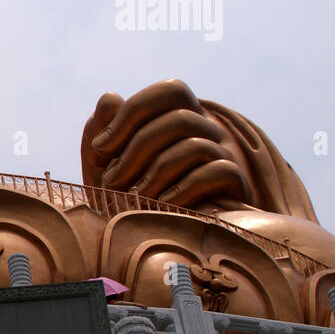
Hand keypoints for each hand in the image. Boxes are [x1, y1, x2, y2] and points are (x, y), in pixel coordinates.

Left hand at [81, 79, 250, 209]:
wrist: (152, 242)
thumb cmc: (123, 196)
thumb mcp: (103, 163)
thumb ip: (99, 130)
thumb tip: (110, 98)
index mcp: (178, 116)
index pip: (170, 91)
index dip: (133, 112)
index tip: (100, 146)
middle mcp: (207, 131)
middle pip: (180, 119)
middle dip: (137, 150)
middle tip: (110, 181)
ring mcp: (224, 156)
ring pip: (196, 146)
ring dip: (155, 173)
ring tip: (132, 197)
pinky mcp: (235, 186)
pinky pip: (218, 172)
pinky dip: (183, 189)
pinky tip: (160, 205)